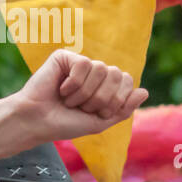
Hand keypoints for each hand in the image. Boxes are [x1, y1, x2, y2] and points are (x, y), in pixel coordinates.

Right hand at [12, 49, 147, 144]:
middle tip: (80, 107)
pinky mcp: (64, 57)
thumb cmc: (64, 124)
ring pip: (101, 69)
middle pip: (116, 74)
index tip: (97, 113)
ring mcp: (78, 64)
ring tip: (68, 100)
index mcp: (103, 86)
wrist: (37, 122)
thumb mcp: (100, 122)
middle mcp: (93, 73)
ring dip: (85, 92)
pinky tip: (60, 89)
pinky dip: (73, 83)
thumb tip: (145, 91)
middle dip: (101, 98)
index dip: (116, 100)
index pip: (127, 81)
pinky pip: (83, 64)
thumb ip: (123, 109)